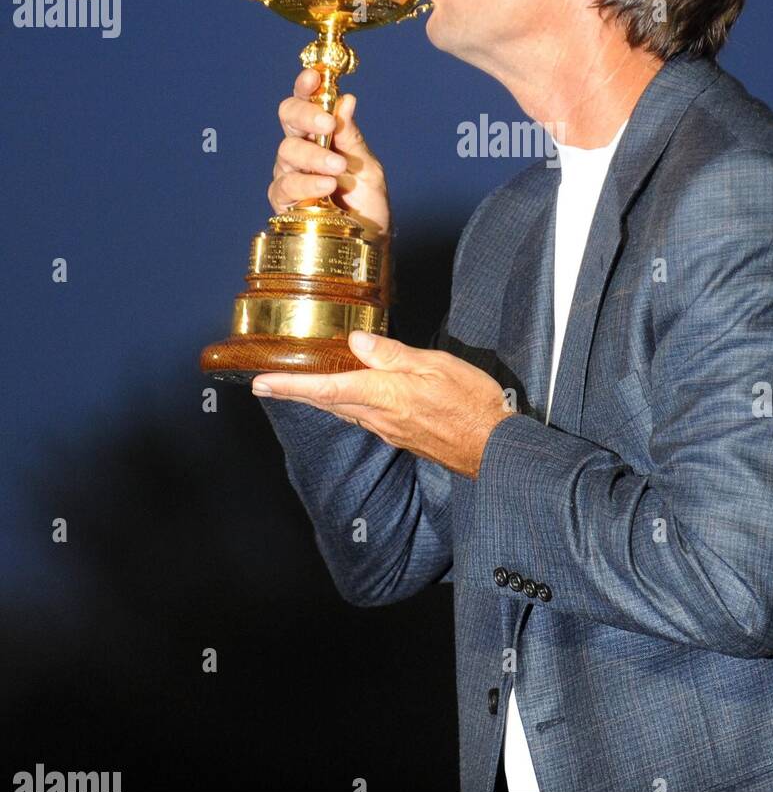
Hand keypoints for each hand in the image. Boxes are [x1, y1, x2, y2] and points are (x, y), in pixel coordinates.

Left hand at [251, 331, 512, 478]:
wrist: (493, 448)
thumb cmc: (472, 404)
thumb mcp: (437, 366)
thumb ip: (394, 355)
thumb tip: (356, 343)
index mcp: (385, 395)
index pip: (327, 388)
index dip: (291, 385)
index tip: (260, 382)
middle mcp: (379, 416)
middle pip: (327, 402)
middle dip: (294, 392)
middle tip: (264, 384)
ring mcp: (388, 429)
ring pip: (343, 411)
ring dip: (316, 399)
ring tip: (297, 386)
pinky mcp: (400, 435)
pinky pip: (362, 417)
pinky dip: (343, 404)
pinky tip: (346, 396)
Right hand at [269, 69, 390, 238]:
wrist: (369, 240)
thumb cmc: (368, 202)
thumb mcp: (368, 166)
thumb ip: (353, 137)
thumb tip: (346, 100)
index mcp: (320, 134)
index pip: (307, 102)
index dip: (306, 87)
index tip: (313, 77)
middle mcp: (300, 149)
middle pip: (288, 119)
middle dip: (305, 116)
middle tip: (327, 124)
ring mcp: (289, 174)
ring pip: (287, 151)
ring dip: (313, 156)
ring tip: (338, 167)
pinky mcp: (284, 201)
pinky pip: (285, 186)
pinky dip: (307, 183)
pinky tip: (326, 185)